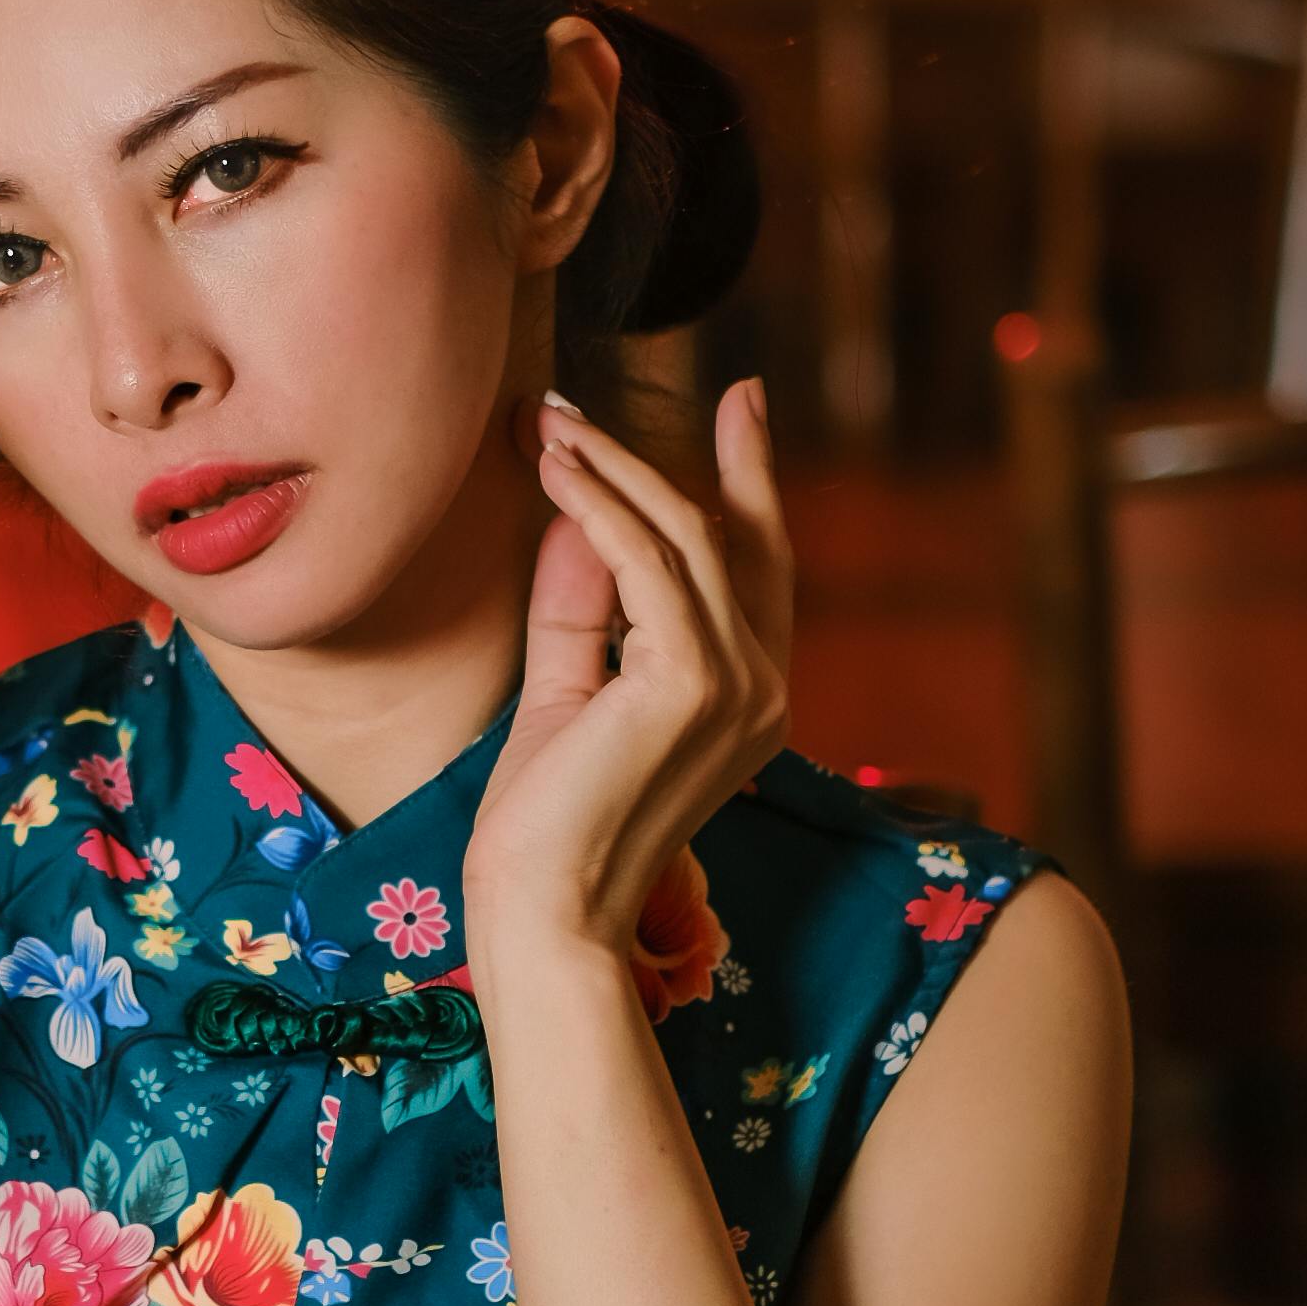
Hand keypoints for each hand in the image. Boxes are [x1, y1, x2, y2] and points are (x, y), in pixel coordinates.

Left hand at [463, 379, 791, 990]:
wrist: (542, 904)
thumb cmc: (548, 819)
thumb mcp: (568, 689)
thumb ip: (584, 608)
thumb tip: (581, 515)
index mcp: (752, 695)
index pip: (762, 564)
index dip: (751, 478)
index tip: (742, 400)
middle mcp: (764, 687)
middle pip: (726, 534)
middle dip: (650, 456)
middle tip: (571, 406)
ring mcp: (739, 684)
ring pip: (683, 535)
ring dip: (609, 470)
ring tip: (543, 428)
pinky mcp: (694, 681)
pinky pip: (645, 561)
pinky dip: (597, 505)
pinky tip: (551, 471)